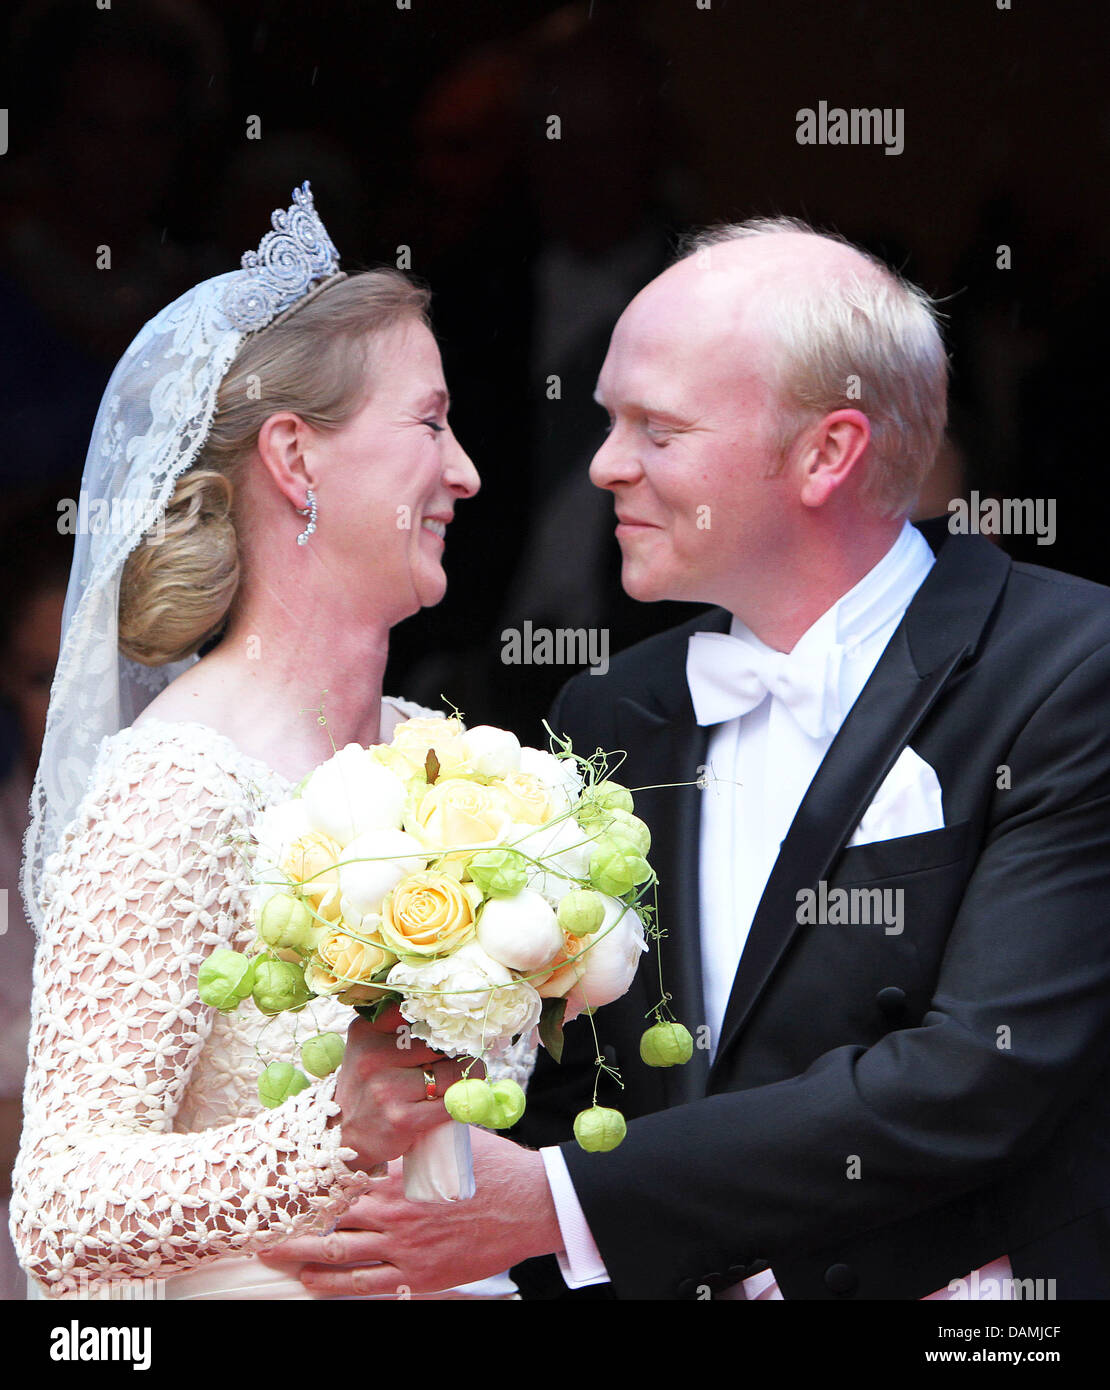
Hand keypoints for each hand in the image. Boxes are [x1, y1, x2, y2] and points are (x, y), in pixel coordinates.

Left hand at [258, 1128, 562, 1296]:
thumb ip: (419, 1132)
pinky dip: (333, 1285)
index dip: (311, 1177)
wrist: (527, 1205)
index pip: (343, 1174)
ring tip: (270, 1251)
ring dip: (300, 1253)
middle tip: (260, 1219)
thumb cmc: (493, 1168)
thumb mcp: (452, 1139)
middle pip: (330, 1214)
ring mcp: (403, 1246)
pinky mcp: (417, 1275)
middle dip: (293, 1217)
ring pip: (338, 1253)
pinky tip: (310, 1281)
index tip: (285, 1174)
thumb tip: (401, 1107)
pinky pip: (365, 1285)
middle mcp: (394, 1211)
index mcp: (399, 1174)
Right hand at [335, 1004, 471, 1173]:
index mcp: (367, 1030)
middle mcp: (373, 1055)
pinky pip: (449, 1103)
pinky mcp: (401, 1118)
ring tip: (464, 1076)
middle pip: (439, 1042)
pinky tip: (457, 1098)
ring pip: (450, 1072)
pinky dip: (460, 1100)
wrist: (344, 1136)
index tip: (451, 1024)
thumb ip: (399, 1027)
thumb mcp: (370, 1046)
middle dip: (457, 1049)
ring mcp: (386, 1088)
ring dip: (465, 1075)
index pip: (417, 1010)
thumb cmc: (367, 1085)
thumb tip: (449, 1018)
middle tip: (462, 1055)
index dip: (439, 1019)